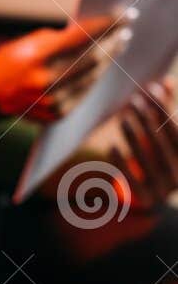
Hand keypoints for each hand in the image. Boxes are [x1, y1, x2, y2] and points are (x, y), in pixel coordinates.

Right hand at [0, 11, 132, 121]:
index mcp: (37, 58)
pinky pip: (84, 93)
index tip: (125, 14)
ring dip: (108, 60)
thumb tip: (97, 33)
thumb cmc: (11, 60)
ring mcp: (52, 102)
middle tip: (125, 31)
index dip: (107, 25)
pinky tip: (102, 66)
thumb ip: (63, 39)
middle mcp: (46, 82)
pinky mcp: (57, 115)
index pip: (82, 38)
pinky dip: (95, 77)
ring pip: (92, 78)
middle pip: (93, 60)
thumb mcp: (32, 42)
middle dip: (112, 43)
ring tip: (118, 45)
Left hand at [111, 77, 177, 207]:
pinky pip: (133, 182)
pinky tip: (112, 147)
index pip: (176, 130)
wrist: (148, 192)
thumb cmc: (156, 152)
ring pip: (147, 161)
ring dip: (134, 137)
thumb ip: (164, 110)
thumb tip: (164, 82)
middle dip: (147, 120)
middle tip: (133, 101)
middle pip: (162, 143)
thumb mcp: (163, 132)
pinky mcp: (147, 200)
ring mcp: (165, 190)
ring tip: (123, 119)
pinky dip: (122, 163)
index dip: (164, 108)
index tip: (150, 89)